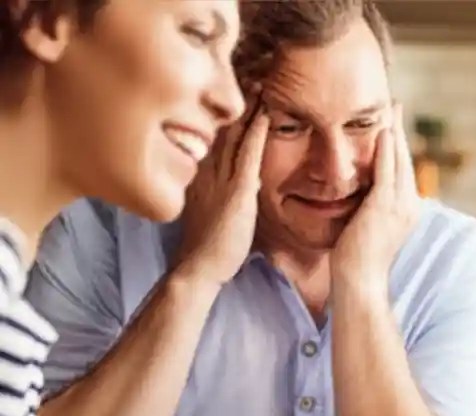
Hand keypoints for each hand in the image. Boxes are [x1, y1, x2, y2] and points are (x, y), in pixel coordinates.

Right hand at [175, 94, 267, 286]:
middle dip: (235, 102)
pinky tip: (266, 114)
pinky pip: (247, 156)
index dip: (225, 113)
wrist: (199, 268)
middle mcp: (206, 171)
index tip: (238, 92)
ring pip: (234, 136)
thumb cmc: (210, 247)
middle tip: (250, 75)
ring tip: (261, 84)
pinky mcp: (235, 193)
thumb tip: (249, 181)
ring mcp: (220, 180)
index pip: (215, 136)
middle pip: (222, 128)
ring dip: (248, 110)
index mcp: (200, 174)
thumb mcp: (217, 211)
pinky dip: (257, 134)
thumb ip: (229, 192)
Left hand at [332, 102, 421, 289]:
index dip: (398, 146)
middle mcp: (409, 205)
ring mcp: (399, 206)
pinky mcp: (384, 206)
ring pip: (400, 160)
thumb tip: (359, 199)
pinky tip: (383, 130)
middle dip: (400, 131)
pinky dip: (387, 149)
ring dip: (396, 132)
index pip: (402, 170)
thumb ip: (367, 210)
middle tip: (396, 105)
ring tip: (391, 109)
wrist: (359, 281)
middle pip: (406, 159)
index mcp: (406, 210)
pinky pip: (387, 171)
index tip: (392, 124)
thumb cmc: (356, 262)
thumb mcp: (365, 229)